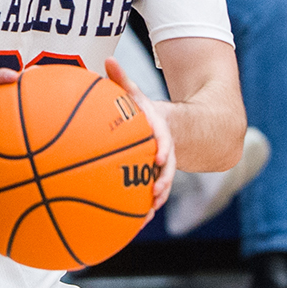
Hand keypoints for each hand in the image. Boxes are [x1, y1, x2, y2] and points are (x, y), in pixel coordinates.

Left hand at [105, 58, 174, 219]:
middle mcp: (164, 152)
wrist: (178, 129)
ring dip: (153, 201)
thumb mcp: (139, 96)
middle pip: (166, 168)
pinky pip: (149, 196)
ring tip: (145, 218)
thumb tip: (108, 59)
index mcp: (160, 132)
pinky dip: (142, 210)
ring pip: (159, 186)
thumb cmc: (148, 113)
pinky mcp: (155, 180)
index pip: (164, 138)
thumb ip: (124, 81)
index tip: (159, 155)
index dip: (162, 146)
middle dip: (163, 180)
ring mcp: (162, 168)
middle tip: (157, 192)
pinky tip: (133, 227)